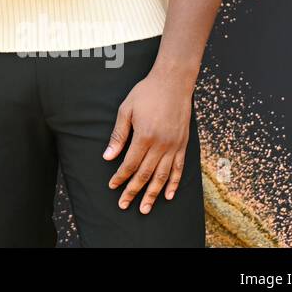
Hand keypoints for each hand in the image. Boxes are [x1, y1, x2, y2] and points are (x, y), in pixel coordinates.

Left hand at [102, 69, 194, 212]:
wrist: (173, 82)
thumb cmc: (146, 93)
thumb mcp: (126, 110)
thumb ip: (118, 135)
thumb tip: (108, 156)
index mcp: (144, 136)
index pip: (130, 164)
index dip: (120, 177)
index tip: (113, 186)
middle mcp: (161, 145)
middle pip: (145, 174)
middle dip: (133, 191)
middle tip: (124, 205)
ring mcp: (174, 146)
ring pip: (163, 176)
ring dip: (153, 194)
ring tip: (145, 208)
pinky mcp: (183, 145)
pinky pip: (179, 169)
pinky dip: (174, 184)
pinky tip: (168, 195)